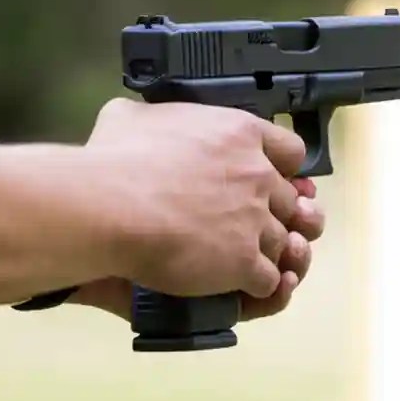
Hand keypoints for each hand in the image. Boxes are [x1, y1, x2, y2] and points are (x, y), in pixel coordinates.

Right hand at [71, 99, 324, 317]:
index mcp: (240, 133)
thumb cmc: (116, 158)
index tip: (265, 179)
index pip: (290, 150)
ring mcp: (255, 220)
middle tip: (247, 225)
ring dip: (266, 252)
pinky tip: (239, 285)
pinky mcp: (244, 261)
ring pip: (282, 242)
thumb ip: (152, 116)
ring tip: (242, 259)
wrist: (109, 207)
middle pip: (289, 200)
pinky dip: (257, 285)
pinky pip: (268, 279)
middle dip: (274, 213)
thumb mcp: (130, 116)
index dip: (281, 168)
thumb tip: (139, 118)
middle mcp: (258, 175)